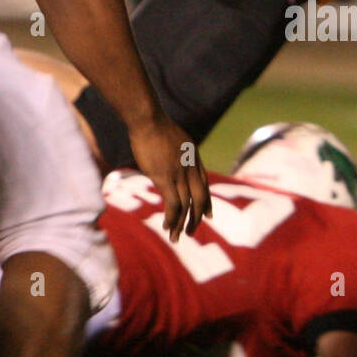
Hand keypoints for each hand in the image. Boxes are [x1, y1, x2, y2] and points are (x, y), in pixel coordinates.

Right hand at [128, 116, 210, 240]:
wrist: (148, 120)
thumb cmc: (156, 126)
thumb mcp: (176, 140)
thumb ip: (178, 154)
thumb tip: (173, 162)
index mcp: (195, 158)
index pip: (205, 184)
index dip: (207, 202)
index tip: (208, 215)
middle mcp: (191, 168)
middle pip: (200, 198)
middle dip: (197, 217)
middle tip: (193, 231)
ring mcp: (179, 174)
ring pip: (187, 205)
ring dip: (183, 223)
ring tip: (177, 237)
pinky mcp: (164, 178)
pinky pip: (173, 204)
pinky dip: (172, 218)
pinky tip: (168, 227)